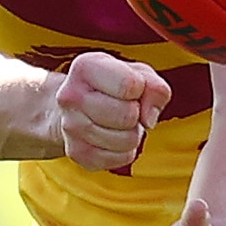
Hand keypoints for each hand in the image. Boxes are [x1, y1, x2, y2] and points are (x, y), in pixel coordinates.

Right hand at [52, 50, 169, 174]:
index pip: (131, 85)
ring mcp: (70, 127)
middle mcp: (70, 96)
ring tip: (118, 123)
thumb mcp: (139, 74)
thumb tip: (148, 120)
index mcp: (84, 67)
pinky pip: (121, 158)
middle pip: (128, 116)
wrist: (76, 107)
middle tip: (125, 108)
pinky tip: (112, 137)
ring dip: (132, 134)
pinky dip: (125, 151)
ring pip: (127, 141)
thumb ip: (155, 88)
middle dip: (136, 114)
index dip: (140, 89)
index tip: (130, 87)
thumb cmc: (114, 85)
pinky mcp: (76, 153)